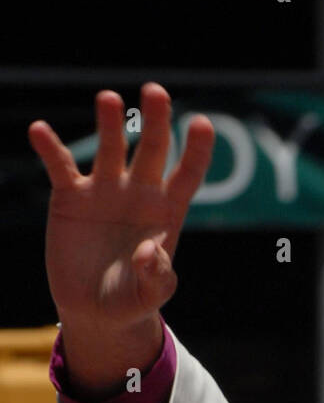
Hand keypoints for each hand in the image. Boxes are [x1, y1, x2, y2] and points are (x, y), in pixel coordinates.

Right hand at [29, 83, 213, 389]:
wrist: (96, 311)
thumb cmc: (132, 301)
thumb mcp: (149, 296)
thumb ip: (156, 277)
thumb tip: (149, 252)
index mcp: (166, 213)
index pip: (187, 176)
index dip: (196, 151)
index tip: (203, 124)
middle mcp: (139, 193)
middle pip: (152, 149)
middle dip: (157, 120)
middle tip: (157, 91)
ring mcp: (105, 190)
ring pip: (110, 147)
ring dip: (110, 123)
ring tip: (110, 99)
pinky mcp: (71, 197)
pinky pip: (61, 167)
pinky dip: (50, 148)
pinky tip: (40, 130)